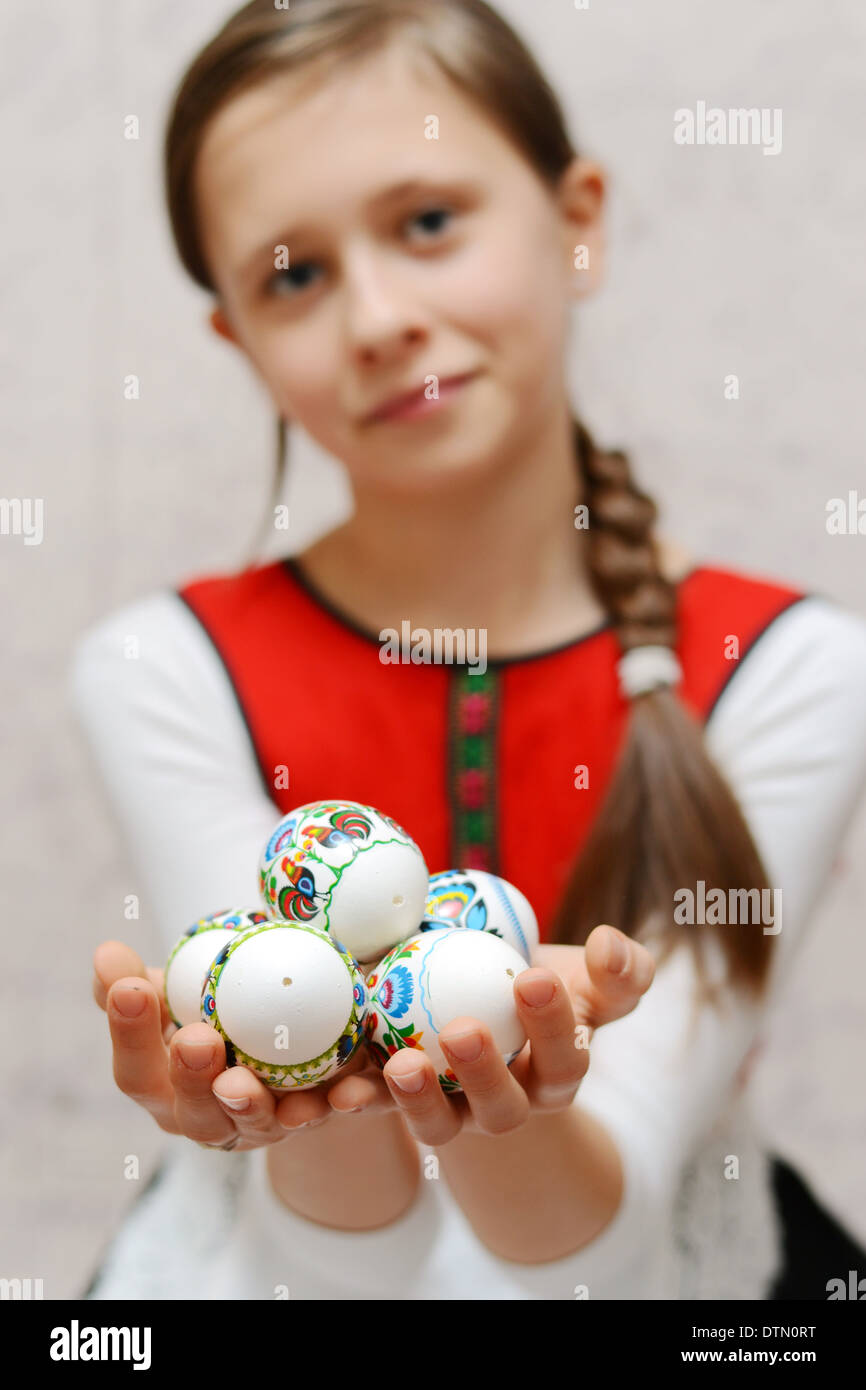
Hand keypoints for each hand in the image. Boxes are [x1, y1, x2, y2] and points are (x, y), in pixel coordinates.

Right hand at [93, 940, 394, 1149]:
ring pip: (252, 1123)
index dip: (129, 1034)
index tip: (131, 987)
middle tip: (196, 1040)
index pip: (136, 1071)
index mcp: (162, 1088)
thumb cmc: (210, 1011)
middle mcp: (206, 1119)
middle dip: (190, 1080)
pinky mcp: (313, 1119)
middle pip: (192, 1113)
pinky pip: (325, 1115)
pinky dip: (334, 1105)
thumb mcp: (171, 993)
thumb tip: (106, 953)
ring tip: (244, 1079)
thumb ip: (135, 979)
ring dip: (249, 1103)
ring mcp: (259, 1126)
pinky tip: (342, 1092)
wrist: (286, 1034)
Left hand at [378, 923, 655, 1146]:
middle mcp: (507, 1106)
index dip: (554, 1025)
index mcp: (558, 1075)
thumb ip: (620, 967)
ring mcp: (452, 1112)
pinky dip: (356, 1102)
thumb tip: (607, 947)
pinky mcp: (396, 1104)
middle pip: (501, 1106)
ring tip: (400, 1065)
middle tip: (464, 1028)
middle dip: (484, 1073)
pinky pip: (377, 1109)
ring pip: (438, 1123)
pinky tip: (335, 1089)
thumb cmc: (541, 980)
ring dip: (417, 1101)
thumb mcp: (591, 975)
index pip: (566, 1058)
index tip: (533, 975)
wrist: (476, 992)